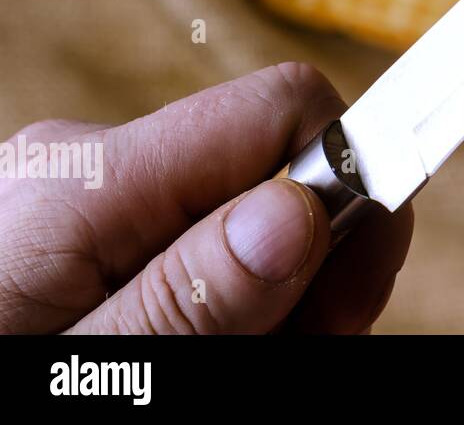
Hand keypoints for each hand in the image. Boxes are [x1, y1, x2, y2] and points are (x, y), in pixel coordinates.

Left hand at [0, 63, 411, 333]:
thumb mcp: (86, 373)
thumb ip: (185, 297)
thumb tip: (299, 209)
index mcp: (86, 177)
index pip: (281, 110)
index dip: (351, 182)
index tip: (356, 295)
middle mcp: (90, 164)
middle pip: (278, 164)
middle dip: (320, 258)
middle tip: (306, 350)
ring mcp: (89, 198)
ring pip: (252, 210)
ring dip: (283, 292)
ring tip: (247, 358)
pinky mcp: (88, 232)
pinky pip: (202, 240)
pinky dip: (237, 301)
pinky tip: (211, 345)